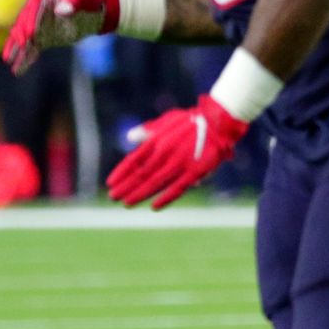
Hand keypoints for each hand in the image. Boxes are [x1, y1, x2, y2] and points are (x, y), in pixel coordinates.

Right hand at [3, 0, 113, 74]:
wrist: (97, 10)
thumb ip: (72, 3)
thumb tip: (61, 11)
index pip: (32, 9)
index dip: (30, 22)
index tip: (30, 35)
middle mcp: (35, 6)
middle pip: (24, 23)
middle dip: (20, 36)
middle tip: (22, 47)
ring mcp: (36, 21)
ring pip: (23, 36)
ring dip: (17, 49)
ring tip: (9, 61)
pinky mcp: (41, 35)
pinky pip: (32, 47)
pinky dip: (25, 57)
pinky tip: (18, 69)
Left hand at [106, 96, 248, 210]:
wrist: (218, 121)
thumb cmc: (191, 121)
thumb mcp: (165, 121)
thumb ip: (147, 130)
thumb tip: (130, 137)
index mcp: (157, 140)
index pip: (134, 160)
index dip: (121, 172)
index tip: (110, 182)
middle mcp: (165, 153)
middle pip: (141, 174)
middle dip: (126, 187)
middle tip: (113, 197)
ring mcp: (180, 163)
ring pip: (155, 183)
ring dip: (140, 194)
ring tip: (126, 203)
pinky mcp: (195, 171)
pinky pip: (177, 188)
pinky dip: (166, 198)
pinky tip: (155, 207)